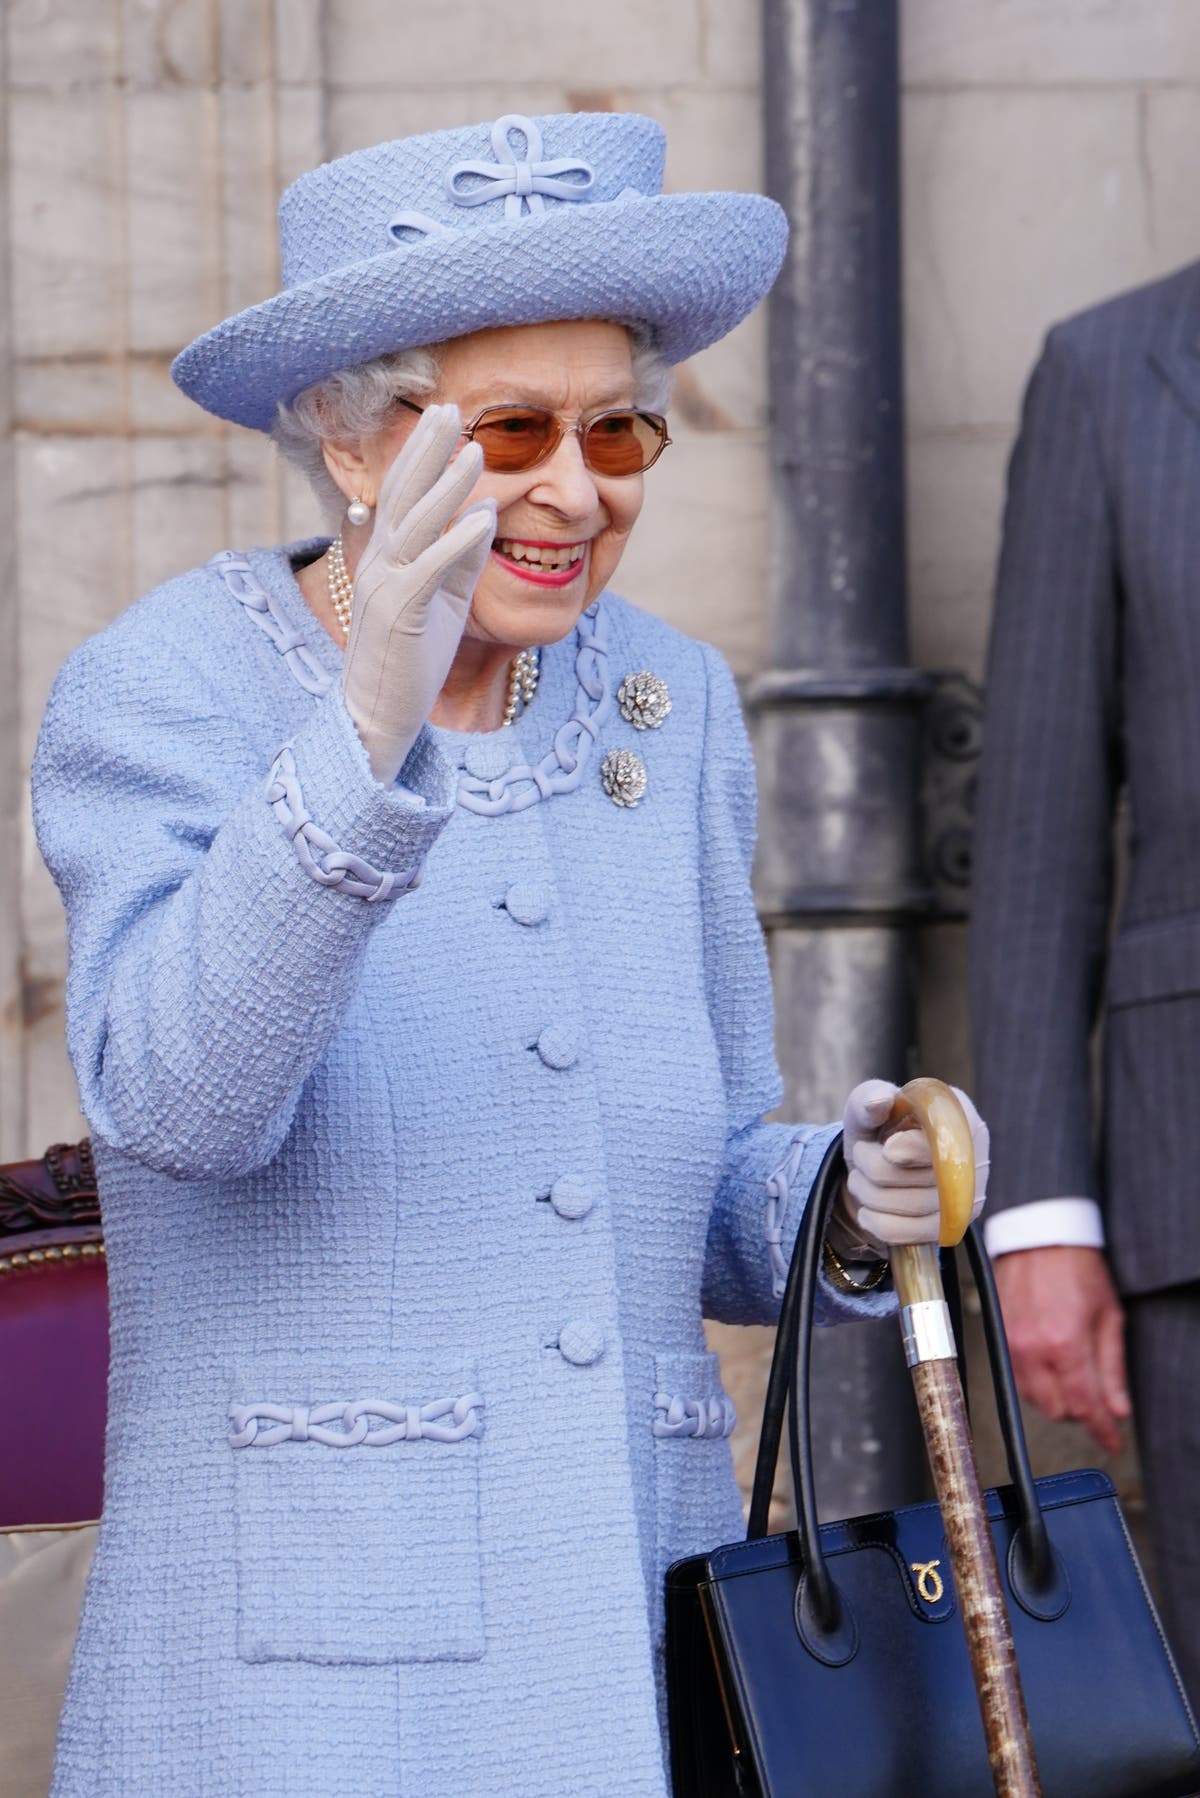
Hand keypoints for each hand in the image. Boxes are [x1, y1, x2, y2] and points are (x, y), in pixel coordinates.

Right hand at [342, 403, 495, 784]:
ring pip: (416, 524)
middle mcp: (380, 563)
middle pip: (403, 494)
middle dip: (427, 449)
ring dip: (448, 484)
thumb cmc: (413, 658)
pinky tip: (484, 516)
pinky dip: (457, 540)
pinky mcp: (403, 615)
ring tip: (477, 450)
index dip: (423, 452)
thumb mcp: (445, 599)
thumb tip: (488, 511)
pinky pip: (431, 570)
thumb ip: (462, 556)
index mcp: (387, 556)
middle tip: (451, 407)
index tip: (445, 415)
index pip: (403, 493)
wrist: (381, 714)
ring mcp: (387, 587)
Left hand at [837, 1078, 989, 1253]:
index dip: (915, 1149)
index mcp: (960, 1115)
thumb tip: (879, 1101)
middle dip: (874, 1168)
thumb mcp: (866, 1107)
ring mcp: (967, 1197)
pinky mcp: (950, 1227)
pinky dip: (877, 1222)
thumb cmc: (878, 1128)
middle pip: (926, 1177)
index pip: (950, 1140)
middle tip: (860, 1155)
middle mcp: (973, 1156)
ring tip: (860, 1178)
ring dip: (869, 1193)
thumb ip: (869, 1099)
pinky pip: (910, 1232)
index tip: (887, 1148)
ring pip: (913, 1207)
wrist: (876, 1166)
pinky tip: (867, 1210)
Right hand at [994, 1246, 1129, 1455]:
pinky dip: (1035, 1380)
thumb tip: (1117, 1409)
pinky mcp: (998, 1337)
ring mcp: (1011, 1344)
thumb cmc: (1077, 1268)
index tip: (1113, 1442)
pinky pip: (1017, 1377)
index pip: (1085, 1406)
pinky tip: (1049, 1361)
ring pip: (1034, 1398)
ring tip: (1070, 1372)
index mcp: (1066, 1343)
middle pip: (1057, 1410)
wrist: (1038, 1236)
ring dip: (1055, 1396)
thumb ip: (1112, 1368)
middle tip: (1094, 1395)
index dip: (1102, 1431)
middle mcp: (1034, 1349)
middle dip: (1079, 1409)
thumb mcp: (1108, 1316)